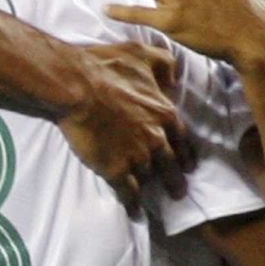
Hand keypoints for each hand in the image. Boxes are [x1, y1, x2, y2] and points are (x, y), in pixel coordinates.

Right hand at [57, 41, 189, 213]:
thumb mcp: (142, 54)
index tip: (188, 164)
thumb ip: (164, 63)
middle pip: (170, 165)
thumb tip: (174, 78)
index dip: (185, 153)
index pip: (181, 138)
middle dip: (175, 180)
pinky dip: (133, 204)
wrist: (76, 87)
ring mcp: (136, 157)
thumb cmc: (106, 67)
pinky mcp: (115, 170)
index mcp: (164, 113)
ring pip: (149, 179)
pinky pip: (128, 193)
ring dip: (152, 191)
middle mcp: (156, 139)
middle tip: (178, 192)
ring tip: (153, 202)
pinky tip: (134, 212)